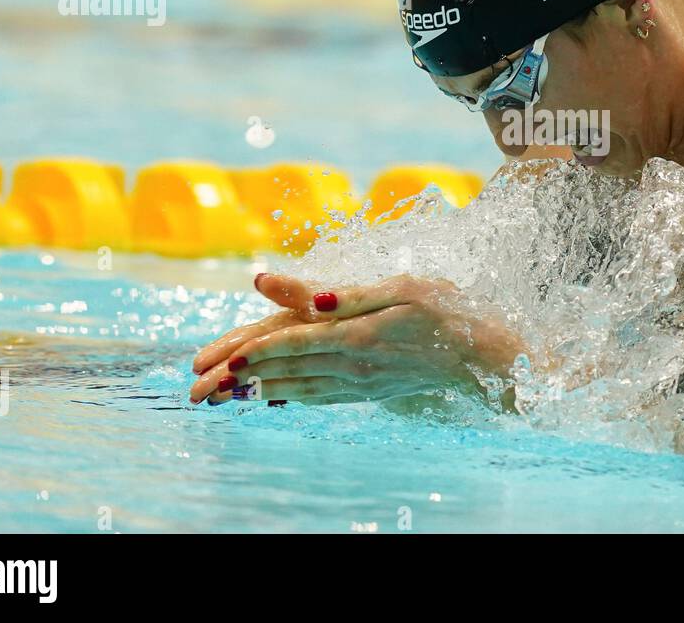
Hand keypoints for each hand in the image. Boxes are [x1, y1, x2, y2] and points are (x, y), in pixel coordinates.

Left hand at [189, 273, 527, 406]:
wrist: (486, 356)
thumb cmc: (449, 311)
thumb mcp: (399, 287)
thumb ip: (339, 292)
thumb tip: (282, 285)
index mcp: (357, 336)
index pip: (294, 342)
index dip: (255, 350)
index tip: (219, 360)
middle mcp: (353, 366)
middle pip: (285, 370)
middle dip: (239, 378)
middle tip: (196, 388)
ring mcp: (361, 383)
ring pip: (296, 388)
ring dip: (254, 391)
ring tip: (218, 397)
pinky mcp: (369, 390)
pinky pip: (319, 397)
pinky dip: (288, 397)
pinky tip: (271, 398)